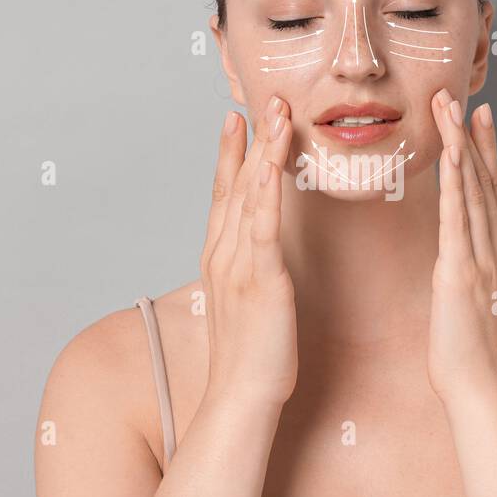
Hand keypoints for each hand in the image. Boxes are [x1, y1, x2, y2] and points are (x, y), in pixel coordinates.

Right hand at [199, 94, 297, 409]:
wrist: (242, 397)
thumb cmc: (252, 357)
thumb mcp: (249, 304)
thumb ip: (249, 273)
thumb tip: (257, 258)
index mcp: (222, 257)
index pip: (225, 194)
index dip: (230, 154)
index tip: (236, 119)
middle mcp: (224, 254)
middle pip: (235, 185)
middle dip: (248, 140)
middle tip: (259, 98)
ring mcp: (238, 265)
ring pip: (249, 197)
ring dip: (261, 152)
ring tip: (274, 113)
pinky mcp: (260, 281)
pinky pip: (262, 229)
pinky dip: (264, 194)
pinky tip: (269, 166)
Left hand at [426, 90, 496, 404]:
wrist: (480, 390)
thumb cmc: (471, 357)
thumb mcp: (472, 305)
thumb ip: (470, 277)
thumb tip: (459, 265)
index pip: (493, 192)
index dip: (486, 151)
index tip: (479, 118)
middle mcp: (496, 249)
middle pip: (485, 180)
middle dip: (472, 136)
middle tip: (461, 95)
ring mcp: (482, 258)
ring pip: (473, 189)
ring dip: (461, 144)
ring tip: (449, 107)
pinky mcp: (461, 272)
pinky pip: (458, 217)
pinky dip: (456, 182)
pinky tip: (452, 154)